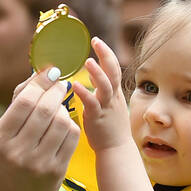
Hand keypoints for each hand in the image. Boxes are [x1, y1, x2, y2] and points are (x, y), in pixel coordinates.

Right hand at [0, 66, 80, 190]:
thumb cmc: (6, 162)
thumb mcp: (1, 136)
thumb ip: (17, 105)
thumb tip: (38, 74)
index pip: (25, 102)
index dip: (41, 82)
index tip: (50, 72)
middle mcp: (17, 152)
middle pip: (45, 109)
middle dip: (56, 91)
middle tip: (60, 85)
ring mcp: (38, 163)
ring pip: (62, 121)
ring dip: (64, 109)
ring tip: (58, 109)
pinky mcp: (56, 171)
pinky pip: (71, 136)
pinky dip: (70, 125)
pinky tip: (63, 126)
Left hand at [70, 37, 132, 152]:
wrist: (116, 149)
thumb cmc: (109, 127)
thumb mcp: (107, 103)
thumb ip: (100, 88)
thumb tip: (92, 72)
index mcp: (115, 92)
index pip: (113, 68)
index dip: (106, 53)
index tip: (96, 40)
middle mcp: (113, 97)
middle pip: (113, 71)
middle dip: (106, 55)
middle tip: (96, 40)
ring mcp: (106, 107)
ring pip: (106, 86)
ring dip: (97, 73)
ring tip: (88, 61)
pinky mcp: (98, 118)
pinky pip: (92, 104)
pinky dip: (84, 93)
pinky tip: (75, 85)